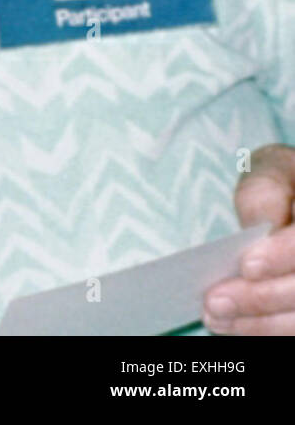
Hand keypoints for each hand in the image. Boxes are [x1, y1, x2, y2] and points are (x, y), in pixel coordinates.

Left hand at [203, 144, 294, 334]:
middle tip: (214, 300)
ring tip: (214, 316)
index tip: (246, 265)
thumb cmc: (285, 183)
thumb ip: (266, 190)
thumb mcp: (274, 170)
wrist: (294, 199)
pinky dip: (265, 330)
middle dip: (263, 298)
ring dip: (260, 324)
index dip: (284, 256)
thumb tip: (259, 226)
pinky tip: (231, 326)